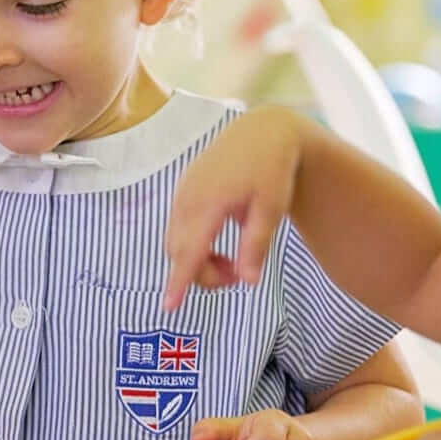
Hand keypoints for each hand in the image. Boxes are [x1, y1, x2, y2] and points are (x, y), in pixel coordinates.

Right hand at [164, 104, 304, 311]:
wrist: (261, 132)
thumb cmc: (272, 170)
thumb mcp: (272, 209)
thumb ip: (255, 246)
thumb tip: (247, 283)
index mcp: (209, 204)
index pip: (190, 253)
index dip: (178, 282)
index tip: (168, 307)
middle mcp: (188, 200)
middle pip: (181, 255)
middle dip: (205, 275)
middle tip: (239, 275)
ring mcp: (182, 195)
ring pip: (176, 244)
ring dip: (198, 261)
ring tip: (232, 260)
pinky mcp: (183, 193)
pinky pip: (178, 230)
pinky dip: (193, 246)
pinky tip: (218, 241)